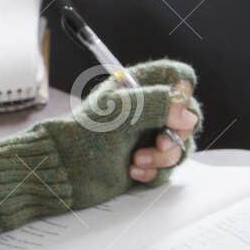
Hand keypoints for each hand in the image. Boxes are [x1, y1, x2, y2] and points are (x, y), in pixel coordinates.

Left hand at [0, 60, 202, 249]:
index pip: (175, 77)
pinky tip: (134, 172)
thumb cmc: (81, 136)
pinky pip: (168, 168)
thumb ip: (157, 105)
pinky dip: (156, 172)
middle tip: (159, 143)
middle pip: (187, 115)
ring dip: (165, 156)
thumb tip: (189, 115)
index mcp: (137, 88)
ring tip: (138, 160)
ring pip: (180, 145)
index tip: (176, 106)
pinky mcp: (144, 163)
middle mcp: (146, 111)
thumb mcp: (120, 113)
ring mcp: (146, 138)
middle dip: (177, 132)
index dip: (182, 89)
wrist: (60, 172)